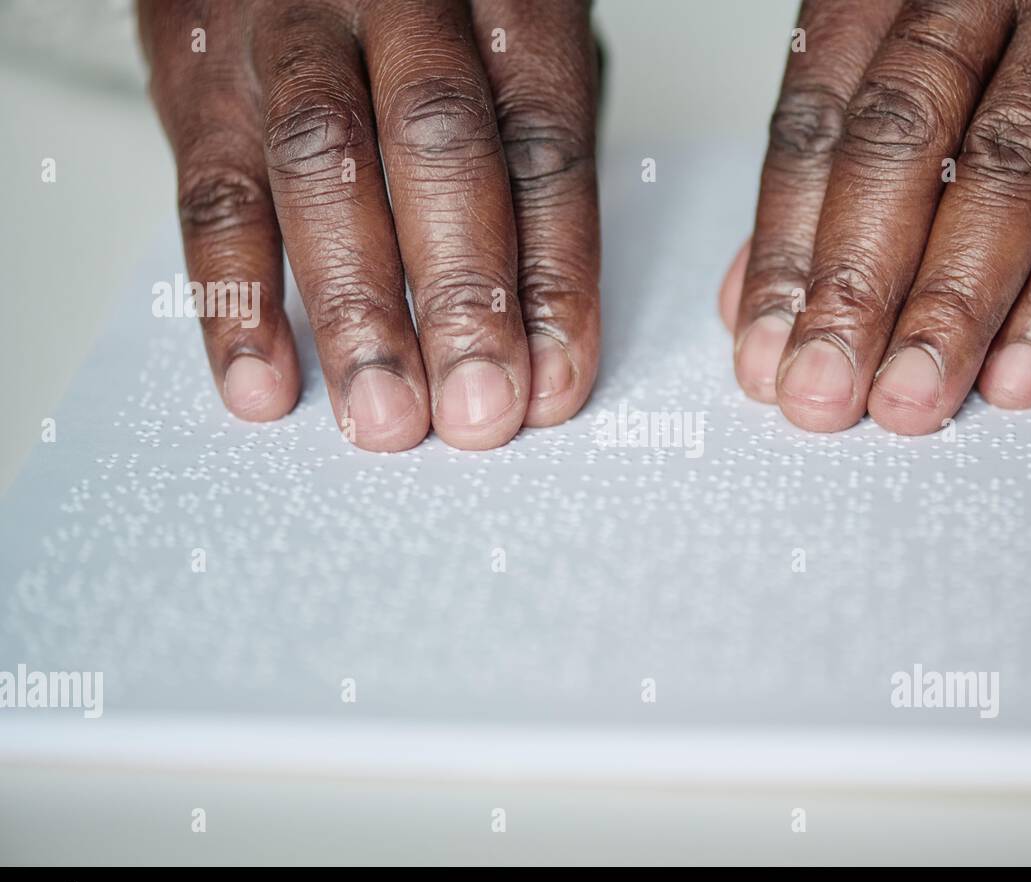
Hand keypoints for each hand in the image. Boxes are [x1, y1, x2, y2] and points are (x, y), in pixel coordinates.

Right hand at [139, 0, 599, 450]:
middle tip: (477, 411)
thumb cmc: (431, 9)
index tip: (552, 381)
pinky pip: (213, 191)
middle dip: (462, 299)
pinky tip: (265, 381)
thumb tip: (540, 331)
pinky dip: (236, 299)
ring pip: (322, 170)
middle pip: (438, 149)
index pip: (542, 145)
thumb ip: (527, 155)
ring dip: (357, 311)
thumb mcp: (511, 45)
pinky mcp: (199, 76)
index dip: (554, 274)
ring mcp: (290, 33)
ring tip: (383, 415)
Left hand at [719, 0, 1030, 433]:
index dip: (784, 251)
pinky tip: (1019, 371)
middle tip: (827, 391)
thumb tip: (754, 305)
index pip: (816, 124)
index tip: (765, 358)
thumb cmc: (1028, 36)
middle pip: (902, 138)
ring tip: (912, 398)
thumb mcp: (922, 86)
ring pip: (1009, 167)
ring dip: (954, 305)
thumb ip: (836, 185)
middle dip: (857, 284)